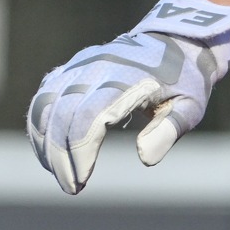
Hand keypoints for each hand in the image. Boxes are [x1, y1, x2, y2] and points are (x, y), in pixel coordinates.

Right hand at [27, 0, 229, 193]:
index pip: (89, 115)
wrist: (177, 42)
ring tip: (59, 173)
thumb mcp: (190, 107)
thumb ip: (169, 131)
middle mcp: (99, 66)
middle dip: (60, 154)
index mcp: (128, 77)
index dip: (79, 150)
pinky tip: (49, 152)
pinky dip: (40, 125)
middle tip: (72, 187)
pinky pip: (45, 96)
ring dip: (45, 142)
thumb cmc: (185, 82)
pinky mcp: (71, 67)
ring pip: (45, 104)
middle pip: (62, 112)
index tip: (81, 180)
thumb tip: (145, 158)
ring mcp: (82, 64)